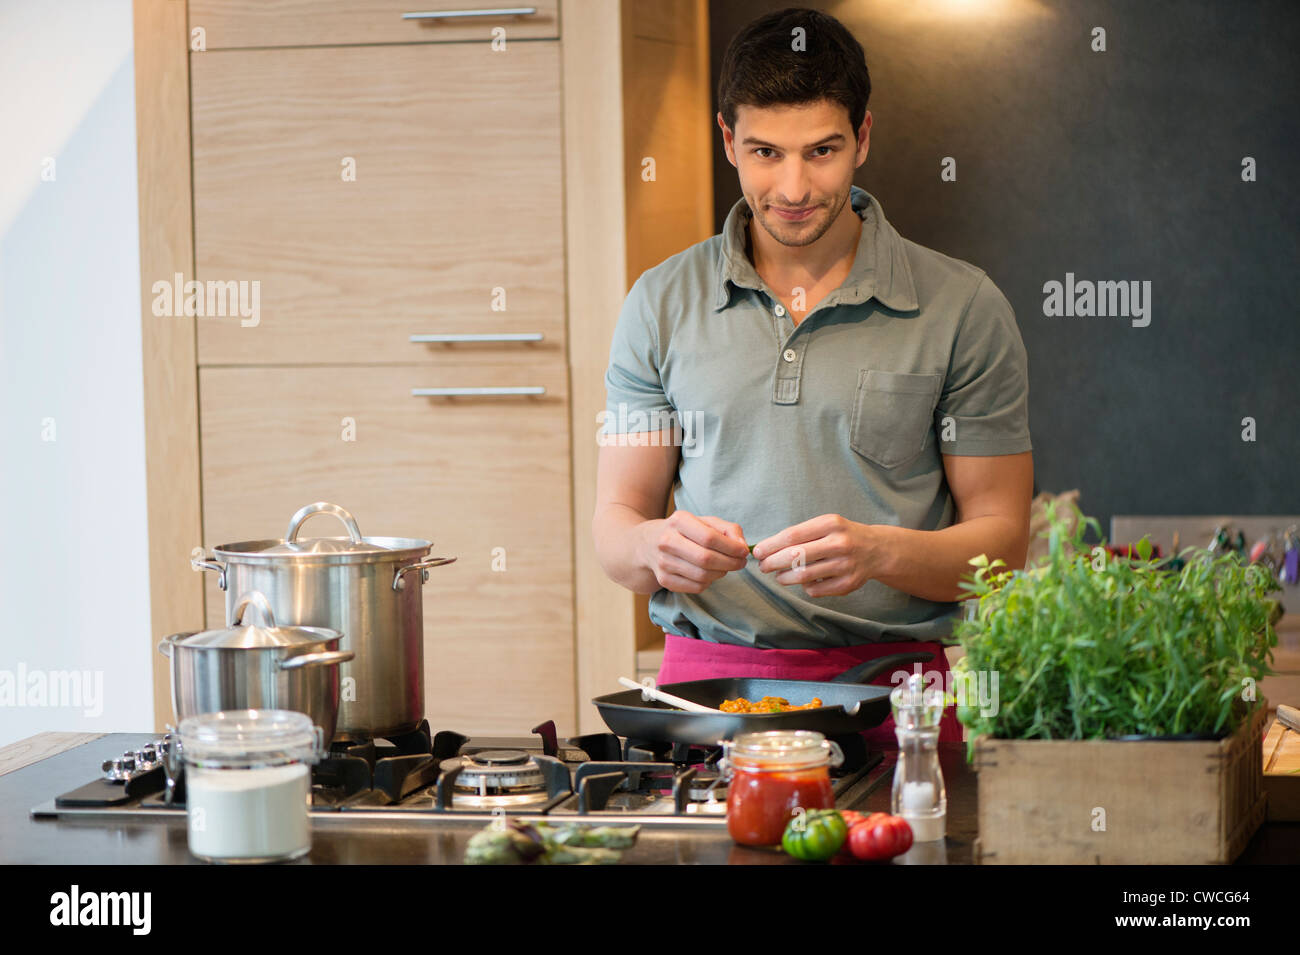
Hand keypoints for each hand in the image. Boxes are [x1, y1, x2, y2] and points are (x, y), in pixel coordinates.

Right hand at [639, 511, 748, 593]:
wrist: (647, 544)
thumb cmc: (684, 531)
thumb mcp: (704, 522)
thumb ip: (728, 529)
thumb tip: (743, 547)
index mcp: (678, 521)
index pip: (710, 537)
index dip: (731, 547)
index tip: (744, 551)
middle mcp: (667, 541)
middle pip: (706, 559)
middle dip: (730, 563)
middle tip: (741, 563)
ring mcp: (663, 562)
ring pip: (703, 575)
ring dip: (721, 573)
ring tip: (725, 567)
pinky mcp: (664, 580)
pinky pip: (696, 587)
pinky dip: (709, 583)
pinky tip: (709, 574)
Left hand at [752, 514, 891, 597]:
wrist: (877, 549)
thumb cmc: (842, 535)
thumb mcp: (826, 524)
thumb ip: (800, 534)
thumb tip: (766, 549)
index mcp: (831, 524)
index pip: (792, 535)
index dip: (770, 545)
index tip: (757, 552)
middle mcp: (839, 544)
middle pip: (795, 556)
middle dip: (772, 563)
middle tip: (763, 566)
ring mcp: (845, 565)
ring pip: (803, 576)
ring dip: (784, 578)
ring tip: (779, 576)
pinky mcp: (848, 584)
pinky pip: (815, 590)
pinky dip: (804, 587)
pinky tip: (804, 581)